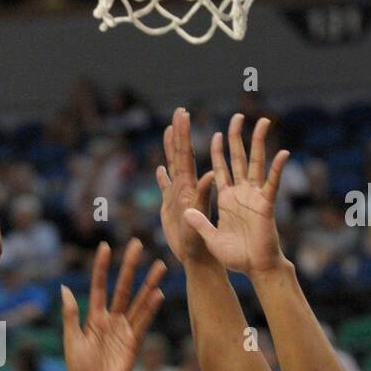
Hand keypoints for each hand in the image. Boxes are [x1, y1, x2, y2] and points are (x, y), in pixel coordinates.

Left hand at [61, 239, 165, 370]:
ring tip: (159, 265)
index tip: (105, 247)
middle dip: (129, 266)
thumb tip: (64, 288)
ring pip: (137, 301)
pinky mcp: (134, 342)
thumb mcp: (71, 339)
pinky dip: (150, 308)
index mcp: (93, 317)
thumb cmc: (79, 369)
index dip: (102, 267)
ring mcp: (125, 329)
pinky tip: (158, 293)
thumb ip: (70, 315)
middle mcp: (111, 319)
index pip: (99, 286)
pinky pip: (144, 321)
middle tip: (136, 244)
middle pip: (122, 287)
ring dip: (148, 283)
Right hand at [156, 108, 217, 263]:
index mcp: (191, 188)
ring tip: (169, 130)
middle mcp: (185, 188)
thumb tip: (211, 173)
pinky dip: (162, 176)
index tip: (183, 114)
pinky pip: (166, 187)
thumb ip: (205, 196)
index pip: (187, 156)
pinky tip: (160, 168)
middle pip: (181, 155)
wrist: (200, 259)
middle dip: (180, 133)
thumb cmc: (204, 244)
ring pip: (174, 167)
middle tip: (179, 111)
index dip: (184, 135)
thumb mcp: (205, 218)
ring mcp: (178, 196)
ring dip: (171, 148)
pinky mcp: (172, 208)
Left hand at [183, 114, 290, 275]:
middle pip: (238, 159)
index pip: (220, 169)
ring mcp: (254, 196)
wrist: (255, 268)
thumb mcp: (210, 238)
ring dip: (259, 142)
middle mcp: (241, 193)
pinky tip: (282, 153)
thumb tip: (185, 211)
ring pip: (257, 163)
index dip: (216, 152)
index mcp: (226, 198)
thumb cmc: (235, 256)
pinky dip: (277, 169)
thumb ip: (200, 223)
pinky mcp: (265, 205)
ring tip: (263, 122)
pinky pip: (272, 184)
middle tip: (237, 116)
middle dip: (237, 138)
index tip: (215, 134)